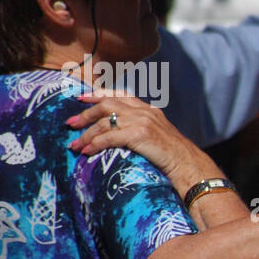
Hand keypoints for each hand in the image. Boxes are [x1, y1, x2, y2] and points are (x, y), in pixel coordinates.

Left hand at [66, 91, 219, 194]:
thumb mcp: (157, 136)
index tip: (82, 98)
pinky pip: (110, 137)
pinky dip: (96, 144)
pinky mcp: (140, 135)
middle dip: (86, 113)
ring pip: (105, 122)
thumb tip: (120, 134)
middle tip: (71, 123)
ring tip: (75, 144)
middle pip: (107, 104)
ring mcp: (142, 121)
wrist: (188, 164)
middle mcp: (144, 111)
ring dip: (87, 133)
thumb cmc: (173, 156)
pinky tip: (87, 152)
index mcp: (148, 109)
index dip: (99, 94)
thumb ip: (141, 128)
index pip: (120, 95)